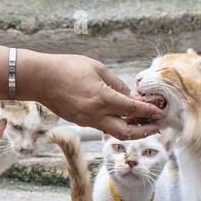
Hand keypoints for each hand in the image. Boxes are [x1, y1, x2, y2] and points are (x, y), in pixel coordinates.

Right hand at [23, 52, 160, 138]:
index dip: (149, 111)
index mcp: (102, 98)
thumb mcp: (97, 69)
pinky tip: (123, 117)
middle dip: (144, 131)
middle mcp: (95, 114)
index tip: (160, 111)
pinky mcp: (81, 122)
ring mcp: (87, 121)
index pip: (132, 109)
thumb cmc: (67, 68)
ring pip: (114, 132)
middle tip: (156, 125)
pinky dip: (116, 124)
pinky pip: (103, 126)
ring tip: (142, 123)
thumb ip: (116, 84)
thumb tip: (130, 96)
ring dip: (131, 129)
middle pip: (126, 132)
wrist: (40, 79)